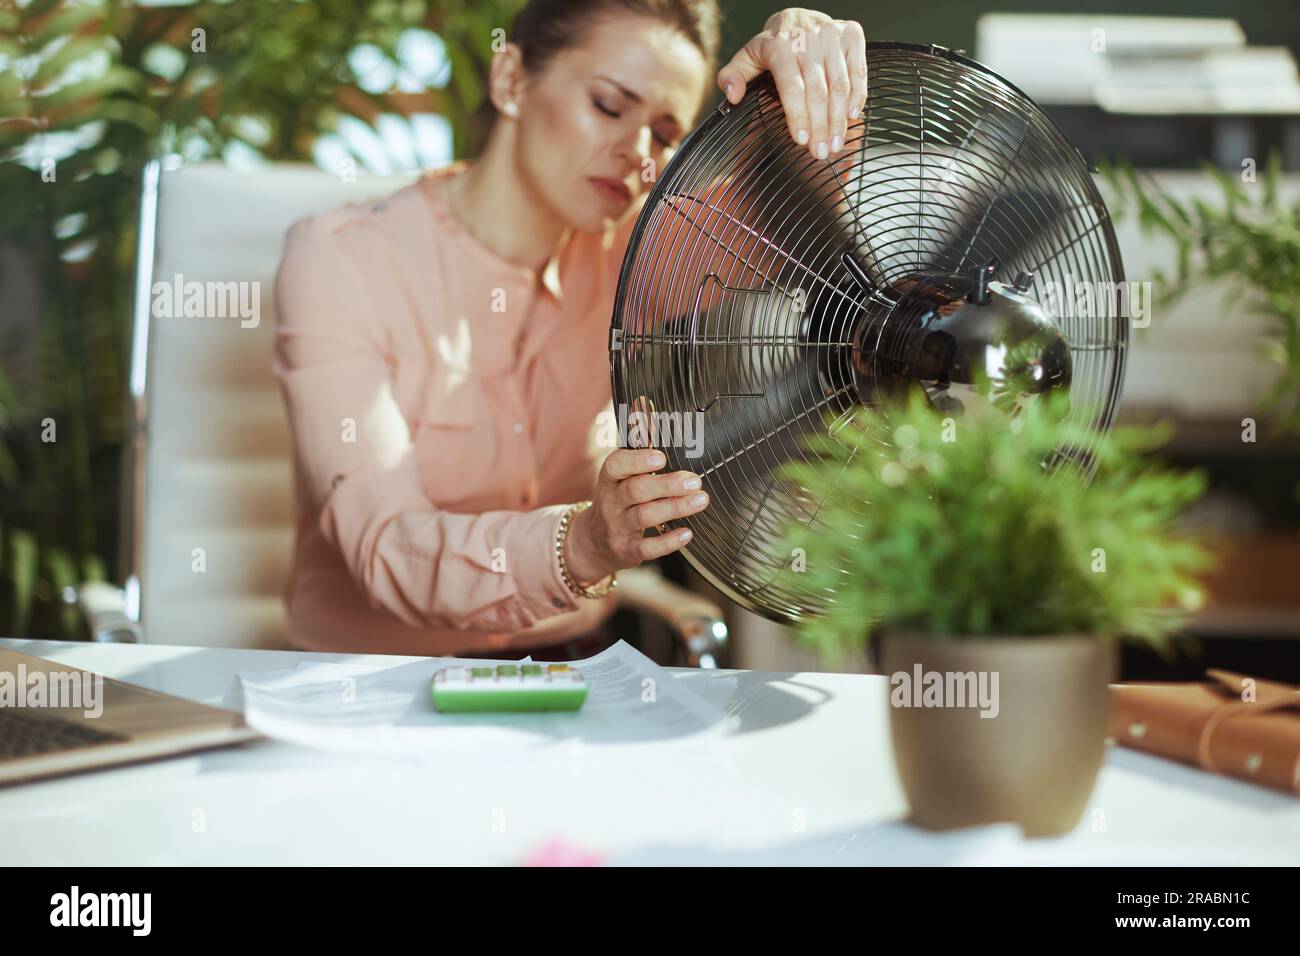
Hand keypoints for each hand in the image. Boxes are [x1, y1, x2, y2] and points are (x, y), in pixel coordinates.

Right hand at [564, 449, 709, 584]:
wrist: (594, 542)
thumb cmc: (617, 500)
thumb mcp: (619, 476)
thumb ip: (637, 448)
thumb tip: (646, 407)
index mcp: (609, 479)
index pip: (616, 465)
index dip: (638, 460)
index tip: (661, 457)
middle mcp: (611, 502)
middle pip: (636, 490)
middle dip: (667, 485)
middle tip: (694, 480)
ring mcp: (617, 527)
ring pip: (645, 516)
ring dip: (675, 508)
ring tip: (700, 500)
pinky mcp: (626, 551)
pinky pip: (647, 548)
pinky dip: (668, 541)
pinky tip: (687, 533)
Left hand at [716, 8, 867, 160]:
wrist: (798, 17)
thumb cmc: (773, 46)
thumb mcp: (747, 57)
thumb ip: (731, 76)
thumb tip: (732, 95)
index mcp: (779, 46)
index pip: (791, 87)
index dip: (798, 116)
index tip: (801, 140)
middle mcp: (807, 39)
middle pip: (817, 91)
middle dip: (820, 126)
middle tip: (821, 152)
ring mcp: (831, 35)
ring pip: (839, 84)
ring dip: (839, 119)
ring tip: (836, 144)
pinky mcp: (851, 34)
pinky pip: (858, 70)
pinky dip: (858, 95)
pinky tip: (852, 116)